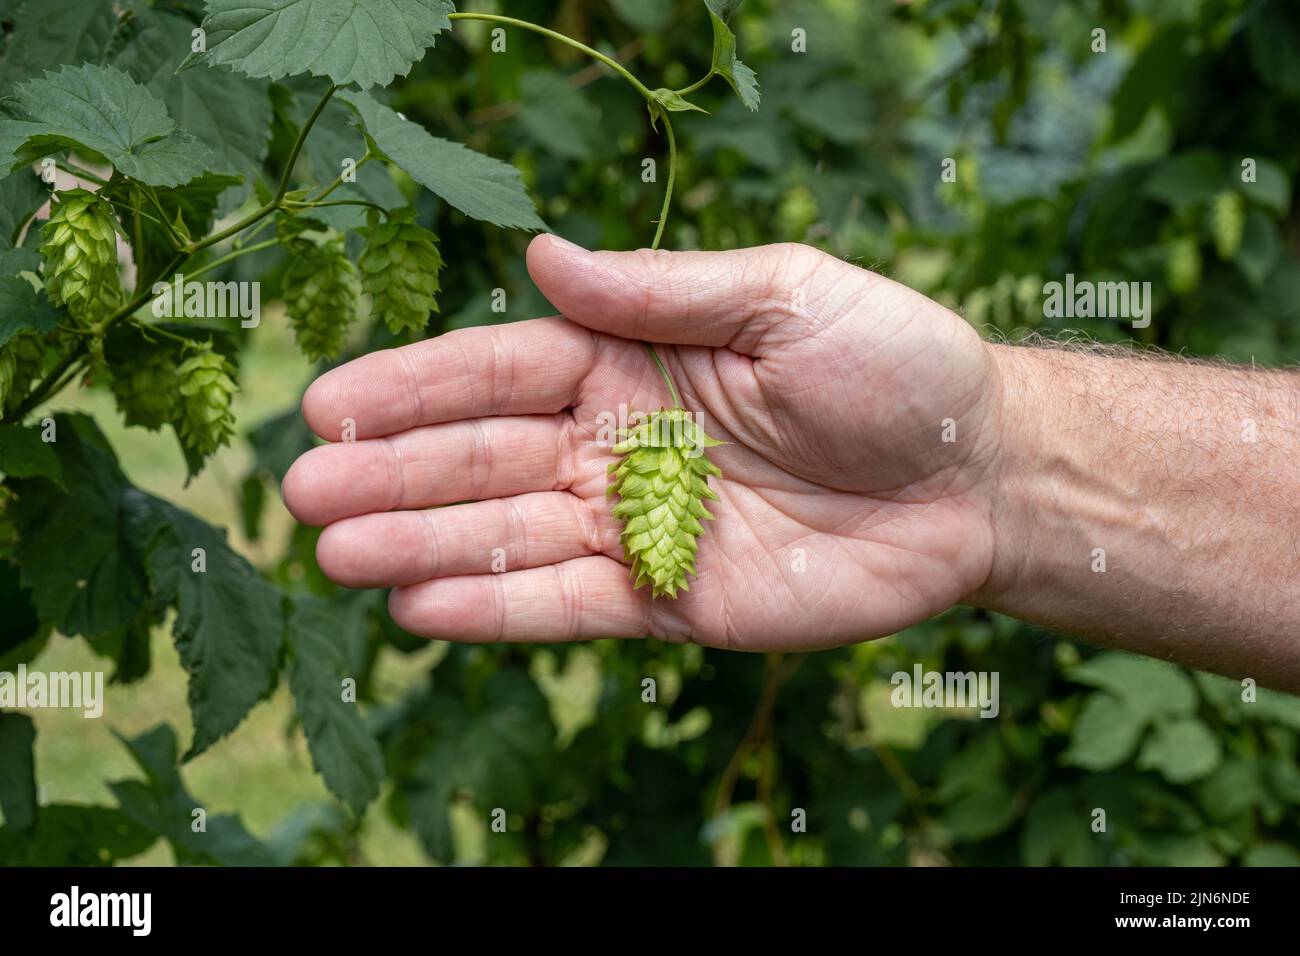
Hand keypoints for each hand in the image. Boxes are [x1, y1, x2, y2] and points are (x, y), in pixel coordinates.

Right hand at [281, 236, 1005, 648]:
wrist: (978, 478)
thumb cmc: (894, 367)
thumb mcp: (783, 297)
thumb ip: (660, 292)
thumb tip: (541, 255)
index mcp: (631, 361)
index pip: (499, 370)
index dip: (415, 388)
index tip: (332, 404)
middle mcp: (617, 444)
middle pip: (482, 459)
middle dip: (392, 475)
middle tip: (299, 493)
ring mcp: (640, 527)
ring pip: (510, 538)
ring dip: (420, 546)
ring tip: (335, 555)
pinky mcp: (673, 601)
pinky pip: (571, 606)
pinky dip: (499, 609)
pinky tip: (423, 606)